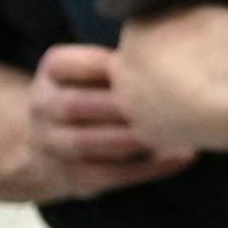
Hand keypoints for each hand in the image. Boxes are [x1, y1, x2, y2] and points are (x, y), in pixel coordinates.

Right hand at [21, 43, 194, 197]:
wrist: (60, 139)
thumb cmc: (104, 89)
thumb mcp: (102, 67)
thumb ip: (129, 61)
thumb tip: (175, 50)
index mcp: (52, 71)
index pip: (65, 64)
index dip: (103, 65)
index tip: (144, 62)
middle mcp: (42, 106)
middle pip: (73, 105)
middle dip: (120, 105)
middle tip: (168, 100)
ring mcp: (50, 144)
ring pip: (86, 144)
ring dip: (134, 139)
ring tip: (178, 131)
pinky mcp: (70, 176)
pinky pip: (107, 175)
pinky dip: (148, 168)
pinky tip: (184, 156)